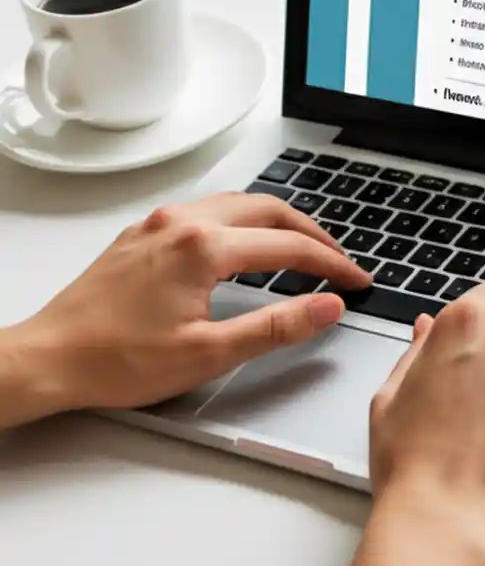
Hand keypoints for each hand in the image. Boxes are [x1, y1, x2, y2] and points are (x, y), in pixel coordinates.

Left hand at [8, 192, 370, 418]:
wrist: (48, 360)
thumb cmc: (115, 360)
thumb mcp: (210, 353)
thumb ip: (277, 325)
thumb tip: (326, 306)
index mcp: (202, 247)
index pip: (290, 246)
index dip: (332, 265)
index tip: (355, 281)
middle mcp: (181, 223)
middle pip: (269, 209)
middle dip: (313, 233)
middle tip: (338, 261)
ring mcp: (158, 225)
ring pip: (237, 204)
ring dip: (278, 222)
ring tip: (302, 250)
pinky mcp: (142, 235)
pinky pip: (207, 212)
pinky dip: (242, 223)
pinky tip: (246, 247)